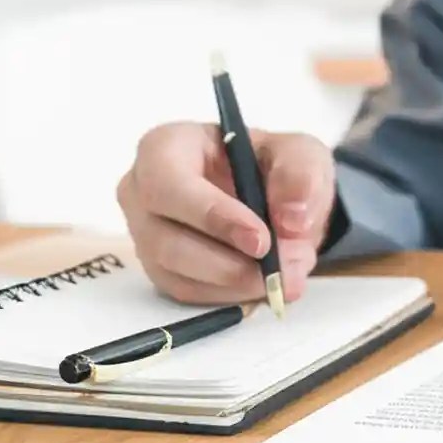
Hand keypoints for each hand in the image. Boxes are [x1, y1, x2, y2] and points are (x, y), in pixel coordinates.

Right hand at [118, 122, 335, 304]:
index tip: (261, 241)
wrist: (276, 197)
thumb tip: (292, 218)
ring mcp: (146, 234)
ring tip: (287, 274)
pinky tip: (264, 282)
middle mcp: (142, 191)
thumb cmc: (273, 164)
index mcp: (166, 147)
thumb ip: (300, 173)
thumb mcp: (301, 153)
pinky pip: (188, 292)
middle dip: (230, 263)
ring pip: (176, 273)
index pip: (168, 184)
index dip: (212, 216)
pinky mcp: (162, 269)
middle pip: (166, 240)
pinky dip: (231, 294)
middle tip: (283, 268)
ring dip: (237, 282)